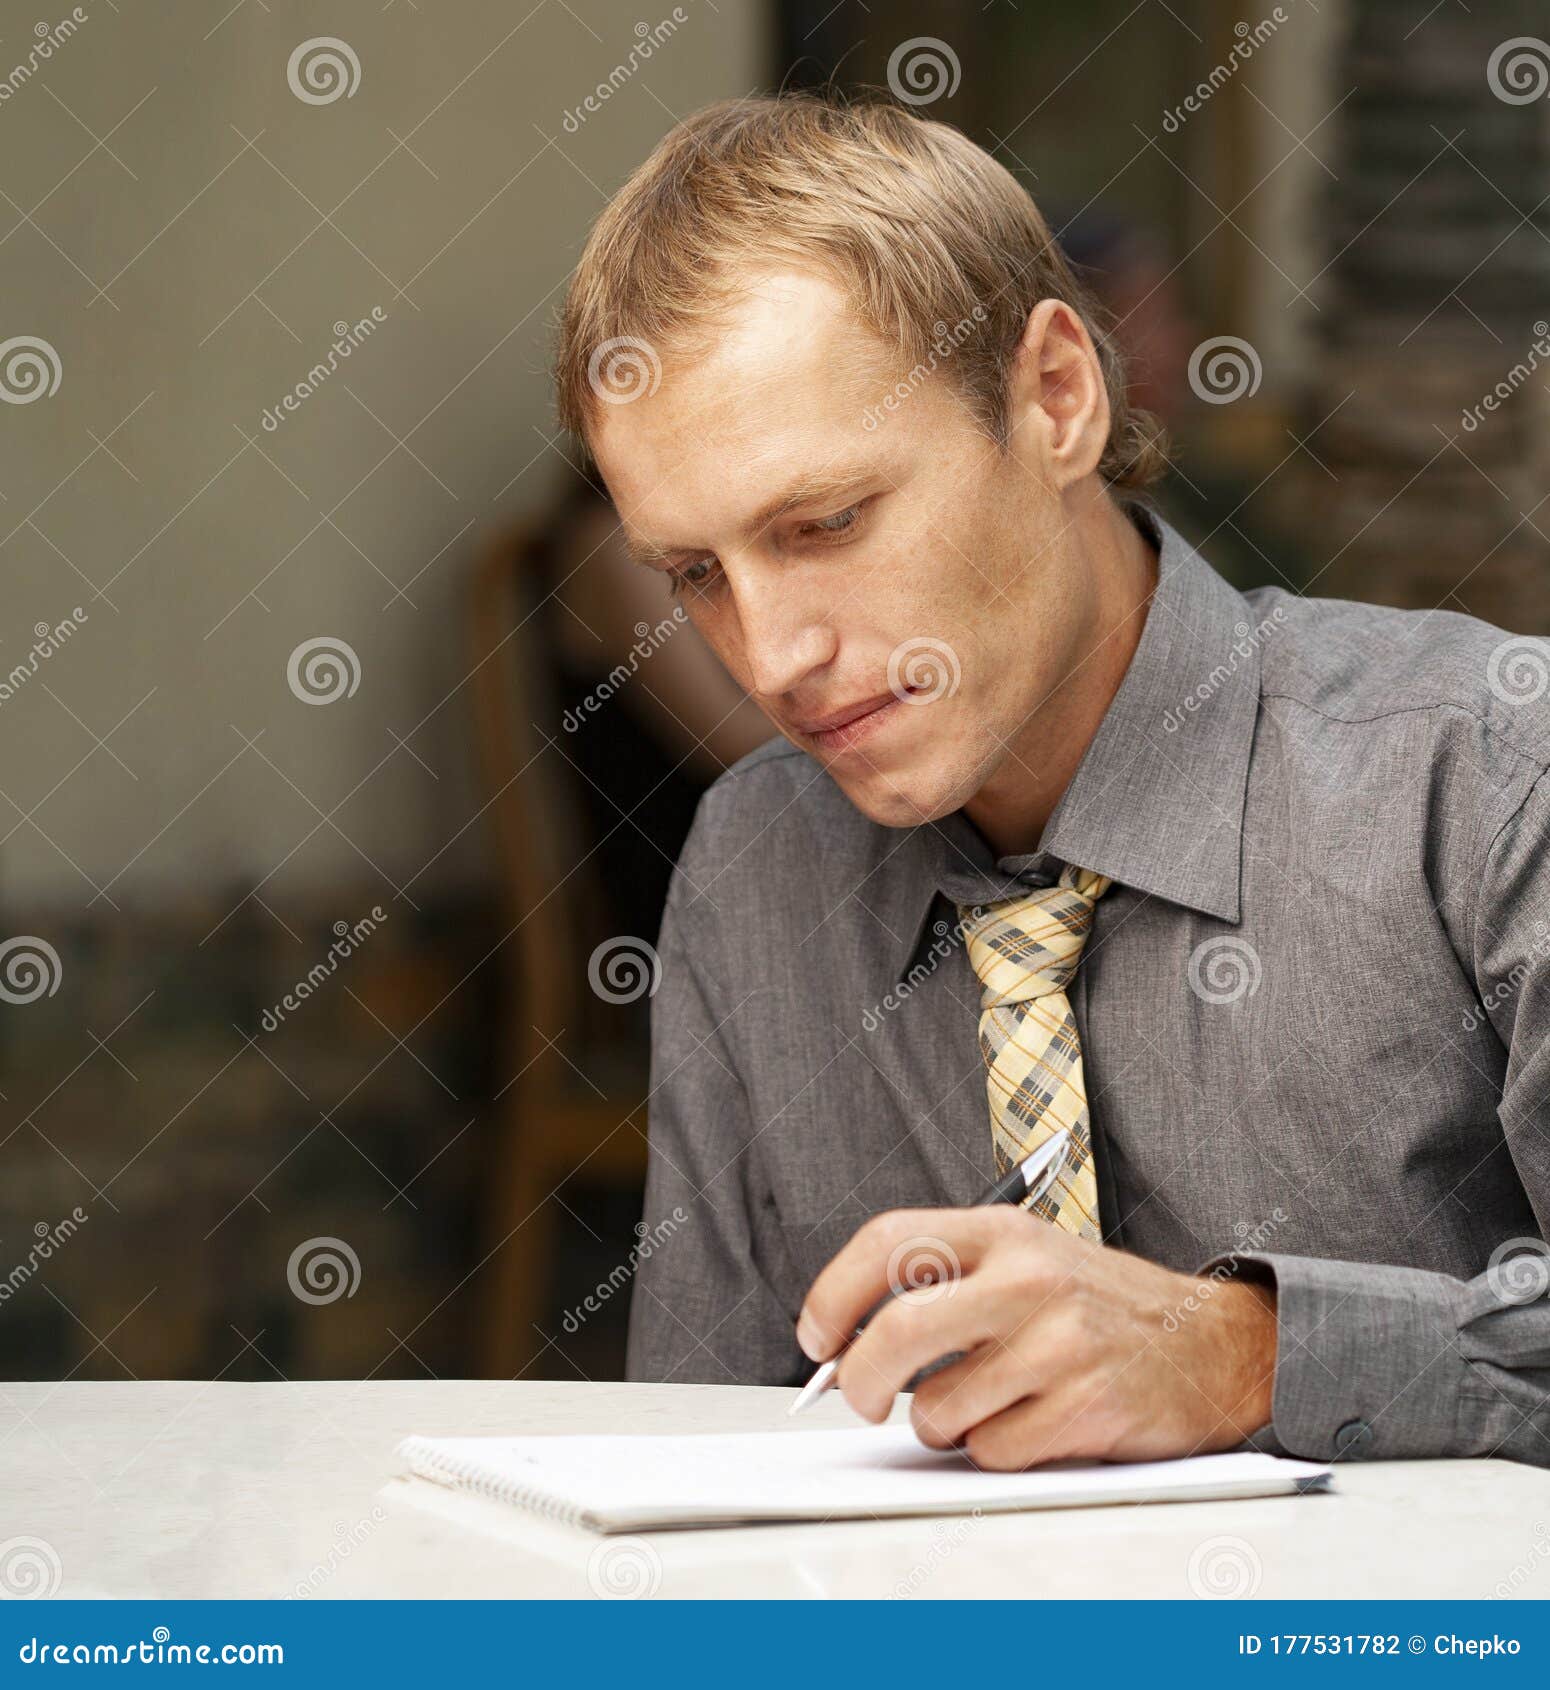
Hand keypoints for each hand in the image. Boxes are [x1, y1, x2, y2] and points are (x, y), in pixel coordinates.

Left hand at [795, 1207, 1277, 1467]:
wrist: (1212, 1342)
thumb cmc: (1098, 1305)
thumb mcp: (1023, 1259)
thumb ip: (943, 1284)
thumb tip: (845, 1343)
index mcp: (1002, 1231)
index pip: (888, 1241)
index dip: (833, 1293)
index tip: (816, 1337)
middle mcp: (1028, 1277)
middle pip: (899, 1330)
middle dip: (860, 1377)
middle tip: (860, 1398)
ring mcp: (1059, 1341)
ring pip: (941, 1408)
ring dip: (945, 1424)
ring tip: (987, 1403)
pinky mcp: (1086, 1404)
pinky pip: (993, 1450)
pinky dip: (995, 1450)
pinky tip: (1032, 1422)